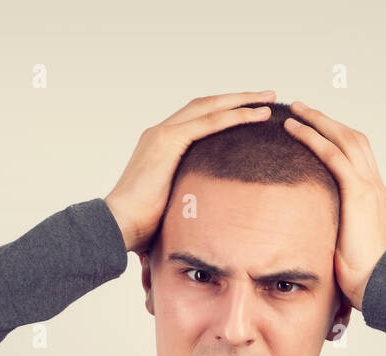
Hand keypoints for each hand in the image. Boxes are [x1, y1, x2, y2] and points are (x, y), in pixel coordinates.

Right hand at [104, 91, 276, 253]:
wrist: (116, 226)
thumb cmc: (137, 228)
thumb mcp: (168, 209)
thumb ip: (183, 207)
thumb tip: (195, 228)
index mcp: (160, 146)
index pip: (197, 119)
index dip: (224, 113)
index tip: (249, 113)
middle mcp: (160, 133)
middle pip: (206, 106)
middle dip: (238, 99)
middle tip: (267, 97)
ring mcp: (163, 134)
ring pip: (210, 107)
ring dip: (242, 102)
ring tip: (269, 100)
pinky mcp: (168, 141)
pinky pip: (209, 122)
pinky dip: (235, 116)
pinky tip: (257, 115)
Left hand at [282, 101, 385, 310]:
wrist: (381, 285)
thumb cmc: (363, 276)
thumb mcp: (347, 245)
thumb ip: (336, 229)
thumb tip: (312, 232)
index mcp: (374, 197)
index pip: (357, 156)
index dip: (336, 139)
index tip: (316, 130)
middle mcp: (375, 186)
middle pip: (352, 139)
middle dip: (326, 121)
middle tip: (302, 109)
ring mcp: (369, 187)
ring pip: (343, 140)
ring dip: (318, 121)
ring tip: (295, 111)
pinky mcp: (359, 194)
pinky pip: (334, 156)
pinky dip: (314, 138)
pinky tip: (295, 130)